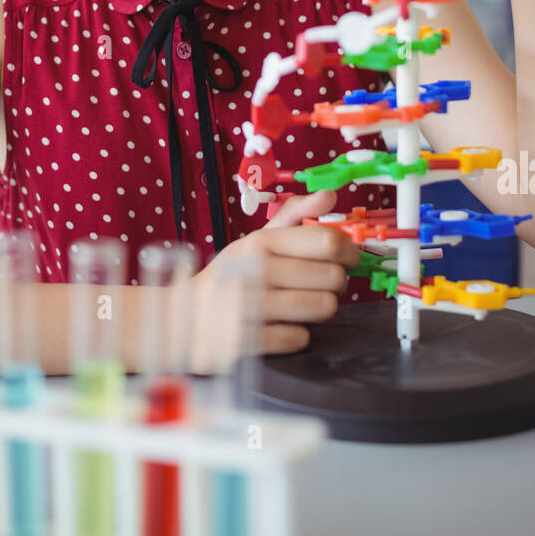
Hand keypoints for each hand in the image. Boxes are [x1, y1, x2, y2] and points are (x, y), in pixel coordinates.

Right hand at [189, 189, 358, 371]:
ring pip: (322, 308)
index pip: (329, 242)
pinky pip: (298, 338)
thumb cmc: (232, 275)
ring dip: (319, 308)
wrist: (184, 315)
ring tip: (303, 305)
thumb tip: (330, 195)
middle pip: (333, 277)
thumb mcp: (258, 239)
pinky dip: (296, 335)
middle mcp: (255, 269)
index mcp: (261, 241)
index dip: (349, 251)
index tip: (348, 258)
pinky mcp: (245, 340)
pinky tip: (281, 326)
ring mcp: (249, 305)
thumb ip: (296, 214)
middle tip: (320, 284)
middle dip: (335, 283)